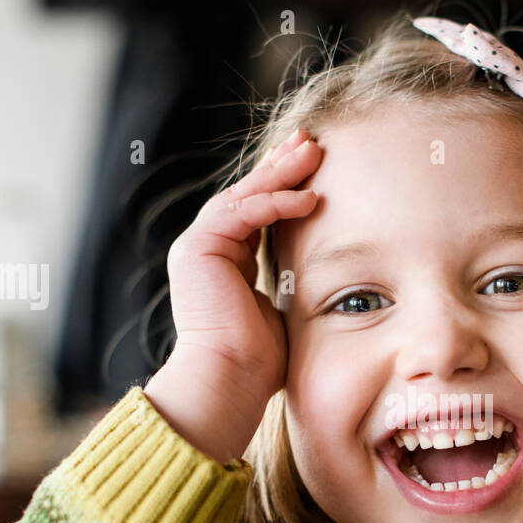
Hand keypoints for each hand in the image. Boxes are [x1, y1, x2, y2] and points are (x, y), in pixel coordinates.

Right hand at [145, 128, 322, 462]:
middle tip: (310, 140)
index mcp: (224, 261)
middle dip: (279, 166)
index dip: (282, 185)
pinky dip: (274, 203)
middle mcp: (206, 249)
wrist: (230, 381)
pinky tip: (308, 199)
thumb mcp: (282, 308)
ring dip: (280, 174)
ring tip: (313, 153)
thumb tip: (325, 274)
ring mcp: (198, 247)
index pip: (255, 212)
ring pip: (243, 196)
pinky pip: (241, 213)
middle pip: (246, 194)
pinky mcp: (197, 249)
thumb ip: (290, 281)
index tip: (312, 166)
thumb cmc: (259, 362)